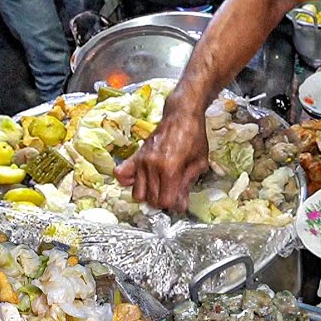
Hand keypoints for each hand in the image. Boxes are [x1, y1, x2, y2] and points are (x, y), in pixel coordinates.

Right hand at [115, 93, 209, 211]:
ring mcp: (141, 161)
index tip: (179, 199)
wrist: (181, 115)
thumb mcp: (199, 163)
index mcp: (170, 169)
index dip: (173, 204)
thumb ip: (187, 185)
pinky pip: (121, 176)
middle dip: (162, 201)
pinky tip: (142, 179)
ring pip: (137, 193)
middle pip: (151, 200)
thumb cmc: (194, 137)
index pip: (165, 201)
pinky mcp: (135, 156)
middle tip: (172, 192)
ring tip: (159, 187)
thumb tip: (179, 206)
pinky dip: (129, 182)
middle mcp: (152, 166)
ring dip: (149, 195)